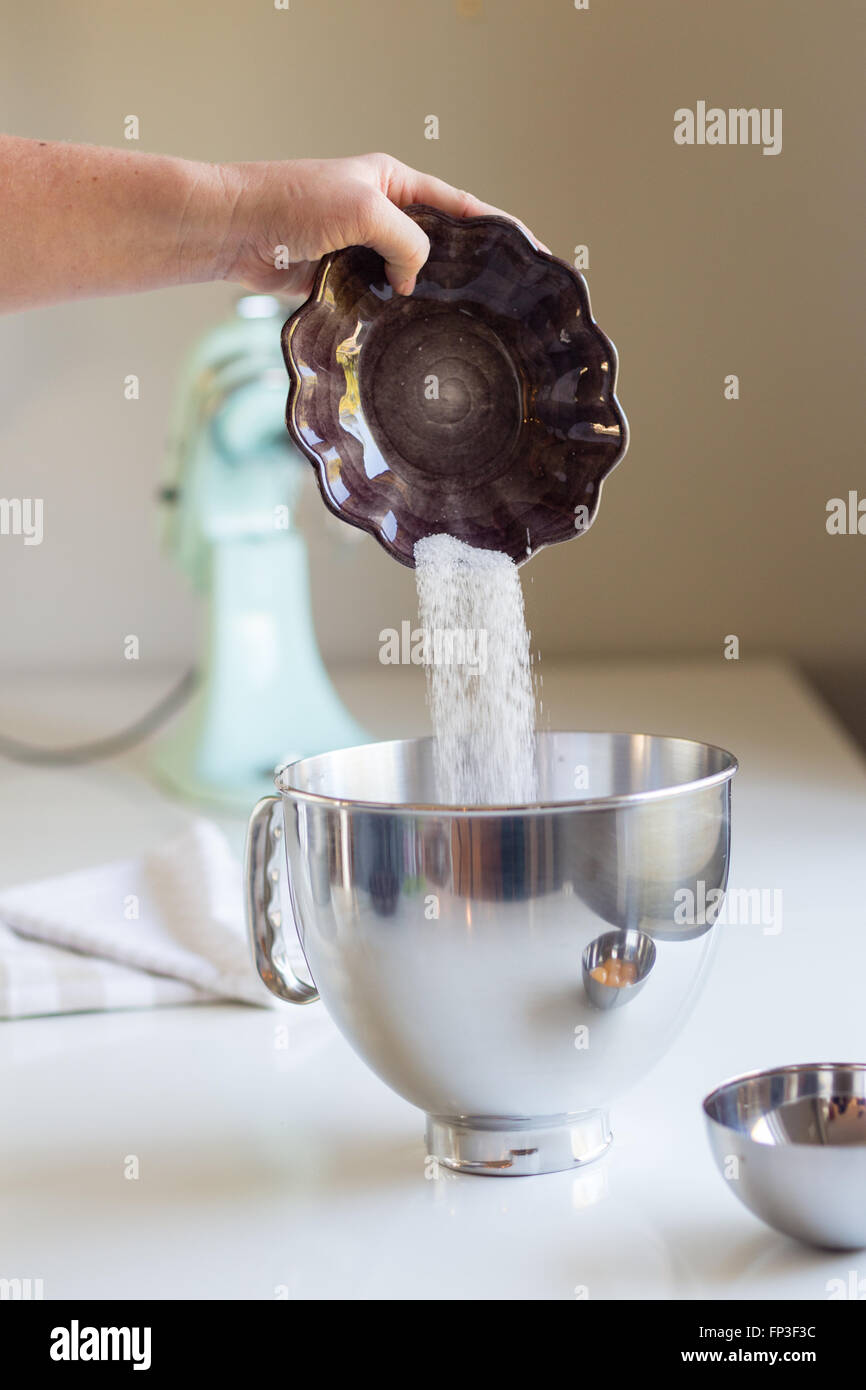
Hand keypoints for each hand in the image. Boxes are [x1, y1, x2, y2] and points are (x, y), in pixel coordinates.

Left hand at [214, 152, 547, 297]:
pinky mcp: (342, 281)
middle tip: (504, 301)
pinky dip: (394, 314)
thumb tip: (415, 279)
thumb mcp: (365, 210)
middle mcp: (384, 215)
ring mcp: (364, 250)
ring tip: (466, 324)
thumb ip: (407, 241)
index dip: (498, 228)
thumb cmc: (293, 203)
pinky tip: (415, 333)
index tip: (531, 252)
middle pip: (440, 245)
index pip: (461, 205)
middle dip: (467, 270)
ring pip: (409, 278)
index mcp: (396, 183)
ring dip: (428, 298)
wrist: (236, 230)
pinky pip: (379, 300)